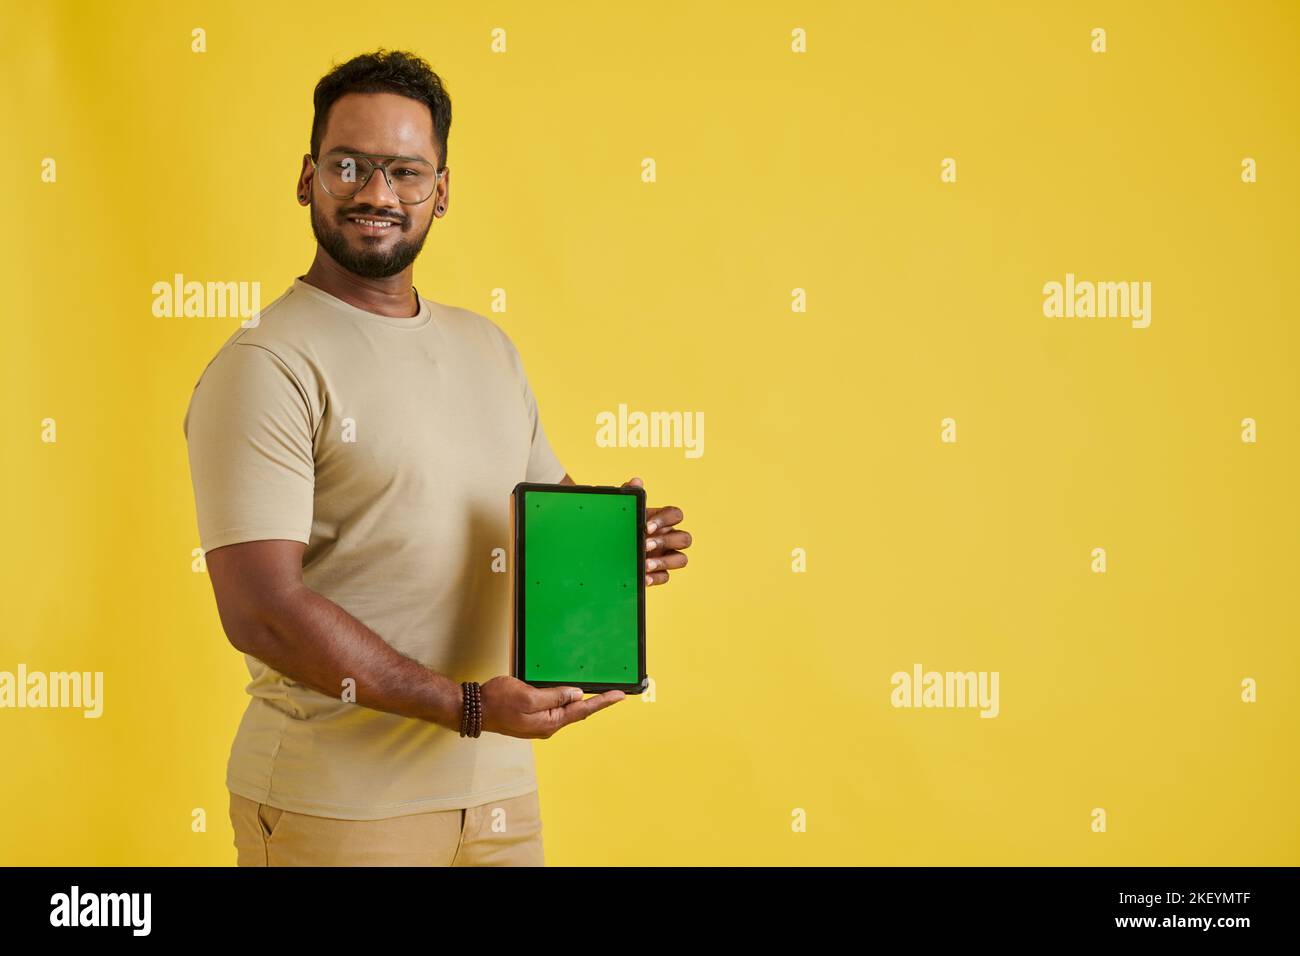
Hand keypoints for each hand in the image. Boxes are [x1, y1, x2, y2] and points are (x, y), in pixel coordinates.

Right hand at [479, 675, 624, 738]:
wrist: (475, 711)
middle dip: (596, 703)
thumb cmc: (498, 702)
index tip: (620, 696)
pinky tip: (569, 697)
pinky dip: (565, 702)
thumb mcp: (529, 696)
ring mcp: (539, 724)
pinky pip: (554, 710)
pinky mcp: (531, 719)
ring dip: (581, 702)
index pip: (582, 710)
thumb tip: (576, 695)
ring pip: (565, 711)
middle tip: (614, 694)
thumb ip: (554, 696)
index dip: (602, 702)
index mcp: (549, 722)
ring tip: (598, 695)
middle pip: (577, 712)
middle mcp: (547, 726)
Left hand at [621, 476, 690, 586]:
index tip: (647, 527)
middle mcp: (669, 538)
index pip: (675, 515)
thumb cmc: (619, 528)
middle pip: (684, 538)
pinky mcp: (659, 573)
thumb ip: (628, 496)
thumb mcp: (621, 512)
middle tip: (644, 545)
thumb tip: (636, 481)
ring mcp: (666, 557)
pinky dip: (657, 577)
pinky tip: (643, 577)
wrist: (604, 552)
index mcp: (662, 521)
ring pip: (681, 559)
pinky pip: (666, 577)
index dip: (665, 520)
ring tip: (645, 564)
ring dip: (665, 561)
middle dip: (666, 541)